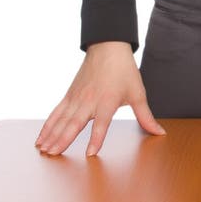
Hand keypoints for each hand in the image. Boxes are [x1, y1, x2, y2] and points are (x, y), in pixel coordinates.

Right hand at [34, 41, 165, 156]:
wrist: (108, 46)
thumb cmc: (125, 71)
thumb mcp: (138, 93)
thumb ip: (146, 117)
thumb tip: (160, 133)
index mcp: (108, 101)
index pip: (102, 123)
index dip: (97, 138)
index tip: (90, 154)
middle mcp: (89, 101)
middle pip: (75, 123)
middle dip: (64, 140)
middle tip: (53, 155)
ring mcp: (77, 98)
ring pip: (62, 119)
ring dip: (52, 135)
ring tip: (43, 151)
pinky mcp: (69, 95)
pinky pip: (56, 112)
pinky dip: (48, 125)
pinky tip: (40, 138)